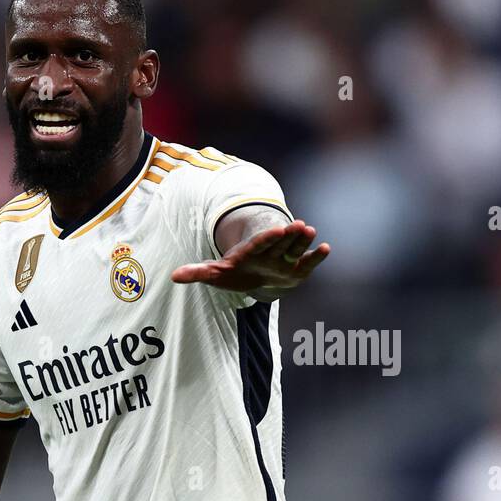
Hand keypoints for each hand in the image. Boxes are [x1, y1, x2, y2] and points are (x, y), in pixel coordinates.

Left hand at [170, 219, 329, 292]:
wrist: (252, 274)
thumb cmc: (234, 273)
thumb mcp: (215, 273)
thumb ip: (198, 273)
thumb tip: (174, 276)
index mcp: (251, 252)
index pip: (259, 244)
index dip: (267, 238)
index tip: (276, 229)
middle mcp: (269, 253)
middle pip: (279, 243)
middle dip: (289, 235)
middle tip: (300, 224)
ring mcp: (283, 260)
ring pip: (294, 248)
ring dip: (302, 241)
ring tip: (311, 230)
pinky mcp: (295, 269)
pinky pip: (306, 262)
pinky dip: (316, 257)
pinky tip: (326, 248)